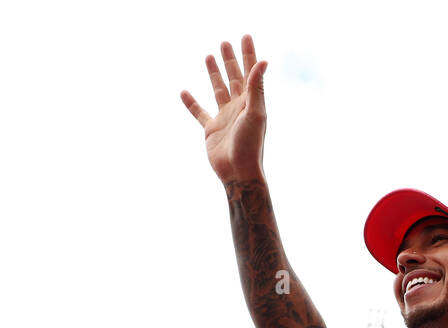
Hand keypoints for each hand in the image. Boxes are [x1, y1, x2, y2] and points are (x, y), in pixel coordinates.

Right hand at [180, 35, 267, 182]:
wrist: (238, 171)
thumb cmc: (250, 144)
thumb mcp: (255, 112)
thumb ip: (257, 87)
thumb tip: (263, 61)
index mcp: (251, 102)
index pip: (250, 72)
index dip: (248, 54)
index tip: (245, 36)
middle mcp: (239, 107)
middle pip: (234, 77)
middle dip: (230, 59)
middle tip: (225, 42)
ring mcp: (225, 117)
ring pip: (218, 90)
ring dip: (214, 73)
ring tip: (209, 56)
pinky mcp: (211, 129)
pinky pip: (199, 112)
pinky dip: (191, 103)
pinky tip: (184, 92)